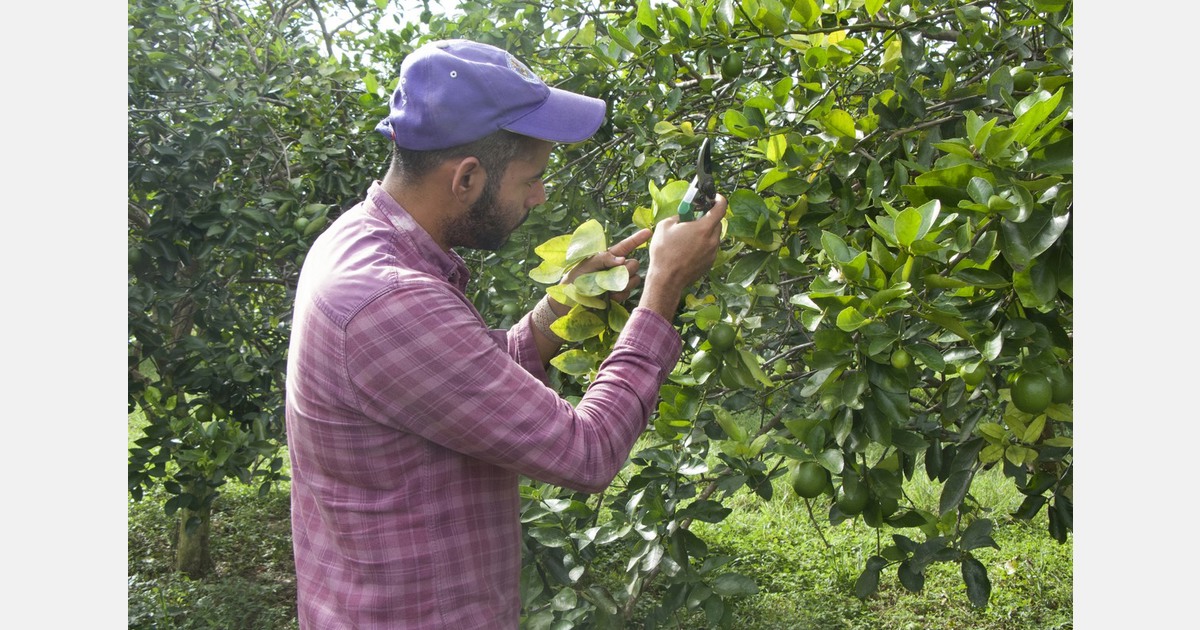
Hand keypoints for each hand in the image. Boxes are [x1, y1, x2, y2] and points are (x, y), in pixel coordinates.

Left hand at [552, 228, 652, 315]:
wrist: (570, 301)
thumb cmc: (575, 279)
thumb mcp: (587, 264)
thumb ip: (604, 259)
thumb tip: (622, 259)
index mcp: (609, 256)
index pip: (626, 246)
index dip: (637, 239)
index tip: (648, 232)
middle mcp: (617, 267)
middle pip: (634, 264)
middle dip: (626, 271)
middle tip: (612, 276)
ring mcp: (619, 281)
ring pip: (634, 279)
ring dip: (623, 284)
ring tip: (607, 288)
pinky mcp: (620, 294)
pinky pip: (629, 292)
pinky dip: (620, 295)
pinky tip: (609, 297)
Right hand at [640, 194, 726, 318]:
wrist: (666, 280)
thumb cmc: (664, 252)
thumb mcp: (665, 226)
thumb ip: (678, 216)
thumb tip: (683, 215)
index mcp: (704, 228)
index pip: (721, 207)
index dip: (719, 199)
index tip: (714, 198)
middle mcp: (712, 240)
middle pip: (717, 222)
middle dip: (708, 217)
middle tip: (694, 218)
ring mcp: (712, 253)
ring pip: (713, 236)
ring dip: (704, 232)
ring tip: (688, 236)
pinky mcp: (709, 263)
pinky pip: (709, 248)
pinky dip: (702, 245)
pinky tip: (688, 249)